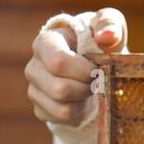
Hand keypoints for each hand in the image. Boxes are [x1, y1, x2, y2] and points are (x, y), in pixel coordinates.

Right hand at [26, 7, 126, 125]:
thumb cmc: (99, 41)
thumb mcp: (108, 26)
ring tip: (91, 88)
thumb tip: (107, 36)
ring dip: (84, 101)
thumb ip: (110, 24)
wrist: (93, 63)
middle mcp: (33, 66)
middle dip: (86, 88)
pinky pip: (61, 119)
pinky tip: (83, 99)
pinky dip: (78, 113)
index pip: (58, 62)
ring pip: (61, 108)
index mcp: (45, 42)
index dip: (83, 71)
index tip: (98, 69)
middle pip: (59, 89)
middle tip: (98, 80)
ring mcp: (34, 89)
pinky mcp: (40, 108)